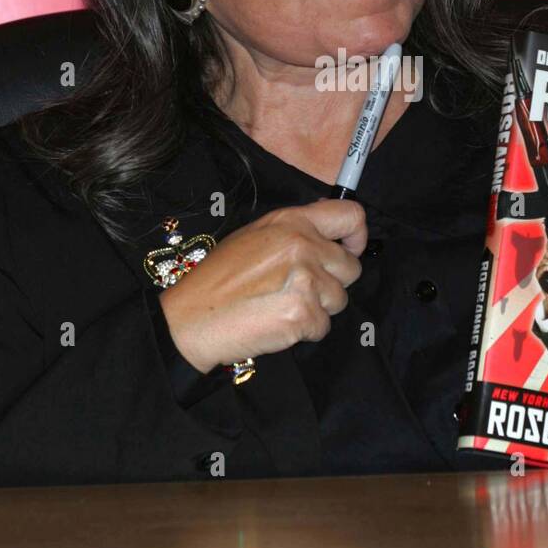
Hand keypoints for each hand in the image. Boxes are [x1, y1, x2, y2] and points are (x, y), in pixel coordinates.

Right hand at [158, 198, 366, 374]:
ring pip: (339, 300)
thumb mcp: (254, 237)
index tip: (349, 251)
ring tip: (280, 306)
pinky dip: (304, 331)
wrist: (190, 319)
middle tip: (299, 290)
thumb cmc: (217, 280)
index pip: (351, 216)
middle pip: (351, 268)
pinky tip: (276, 323)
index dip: (357, 237)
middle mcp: (303, 244)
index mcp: (292, 221)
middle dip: (332, 283)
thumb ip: (293, 232)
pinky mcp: (303, 313)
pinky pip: (323, 326)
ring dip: (317, 308)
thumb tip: (327, 236)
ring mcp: (306, 279)